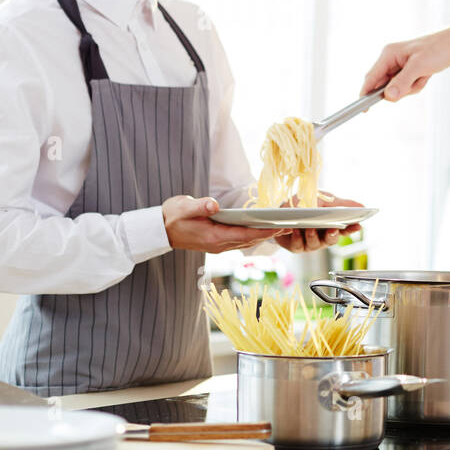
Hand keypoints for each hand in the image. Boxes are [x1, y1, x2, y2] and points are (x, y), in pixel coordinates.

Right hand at [164, 195, 278, 252]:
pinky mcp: (218, 242)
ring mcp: (219, 245)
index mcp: (213, 237)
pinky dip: (255, 234)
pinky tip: (264, 229)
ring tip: (283, 228)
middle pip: (250, 239)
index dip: (263, 231)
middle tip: (290, 226)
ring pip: (247, 241)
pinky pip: (241, 239)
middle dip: (270, 233)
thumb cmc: (172, 216)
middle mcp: (219, 244)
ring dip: (265, 235)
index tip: (279, 227)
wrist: (160, 230)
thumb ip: (199, 206)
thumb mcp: (183, 207)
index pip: (244, 234)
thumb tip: (214, 205)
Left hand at [274, 191, 364, 253]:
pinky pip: (299, 246)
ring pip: (316, 245)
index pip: (345, 229)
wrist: (281, 208)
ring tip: (310, 228)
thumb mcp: (325, 198)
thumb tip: (362, 206)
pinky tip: (296, 230)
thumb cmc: (305, 201)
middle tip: (332, 229)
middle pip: (332, 240)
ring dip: (313, 236)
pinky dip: (298, 238)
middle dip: (332, 235)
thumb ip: (342, 204)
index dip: (352, 229)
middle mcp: (322, 236)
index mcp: (331, 224)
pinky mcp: (296, 246)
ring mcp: (309, 242)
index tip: (358, 225)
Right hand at [361, 28, 449, 101]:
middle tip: (417, 80)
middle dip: (402, 89)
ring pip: (397, 89)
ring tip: (424, 75)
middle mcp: (390, 60)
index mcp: (388, 54)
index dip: (365, 93)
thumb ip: (402, 81)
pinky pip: (406, 87)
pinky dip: (416, 85)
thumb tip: (388, 97)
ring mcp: (398, 67)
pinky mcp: (406, 72)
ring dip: (412, 87)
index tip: (363, 109)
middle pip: (385, 86)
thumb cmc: (436, 49)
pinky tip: (425, 76)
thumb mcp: (419, 66)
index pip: (371, 77)